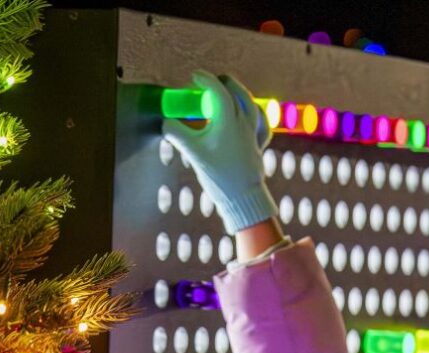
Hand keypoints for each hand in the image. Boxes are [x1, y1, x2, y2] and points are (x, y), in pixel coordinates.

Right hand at [162, 70, 278, 235]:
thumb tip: (166, 123)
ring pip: (251, 104)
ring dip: (240, 94)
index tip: (195, 77)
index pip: (217, 89)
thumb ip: (176, 133)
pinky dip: (255, 115)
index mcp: (227, 119)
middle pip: (236, 91)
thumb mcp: (193, 153)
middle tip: (210, 83)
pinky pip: (262, 124)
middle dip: (223, 83)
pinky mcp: (259, 146)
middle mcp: (244, 122)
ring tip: (230, 92)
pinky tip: (250, 115)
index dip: (205, 79)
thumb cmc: (218, 175)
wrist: (242, 198)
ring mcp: (254, 133)